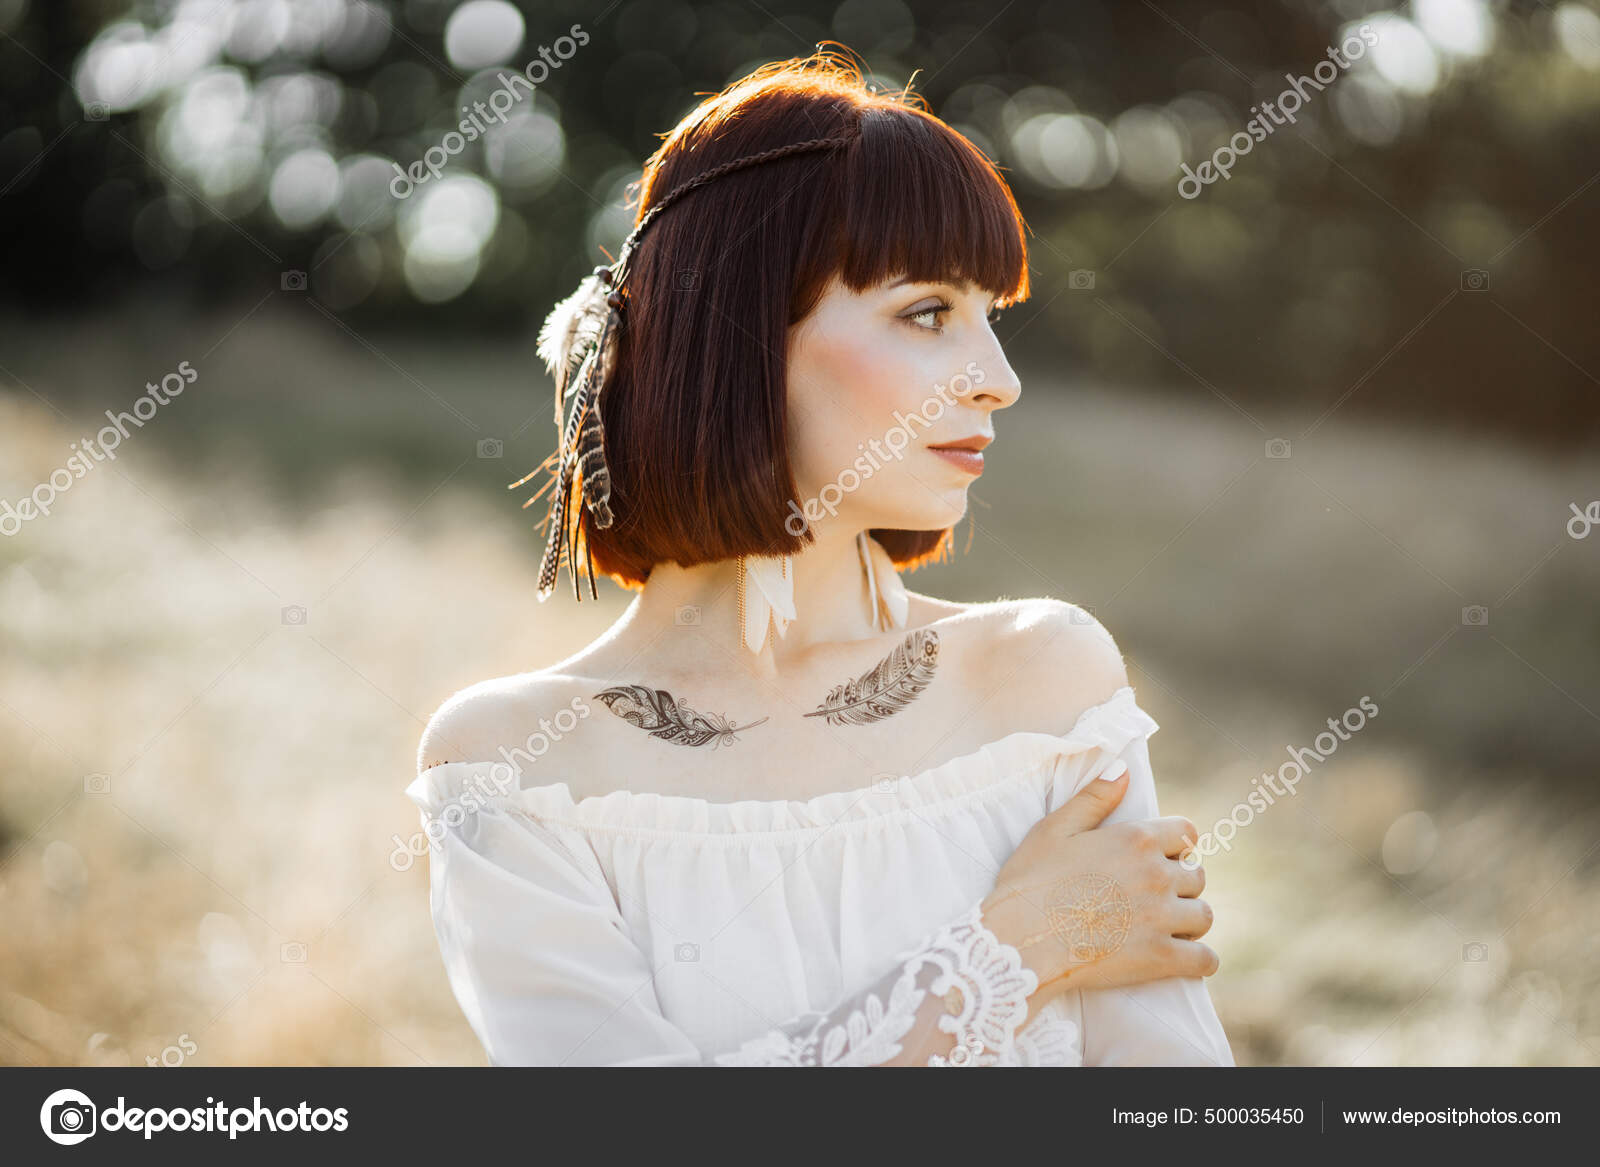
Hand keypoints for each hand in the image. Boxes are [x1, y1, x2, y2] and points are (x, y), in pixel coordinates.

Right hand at [981, 766, 1216, 1007]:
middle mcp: (1156, 874)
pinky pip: (1204, 960)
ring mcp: (1161, 917)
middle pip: (1197, 876)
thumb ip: (1093, 798)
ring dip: (1189, 920)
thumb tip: (1123, 770)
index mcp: (1136, 838)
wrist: (1018, 941)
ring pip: (1203, 916)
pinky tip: (1184, 959)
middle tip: (1154, 897)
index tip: (1161, 858)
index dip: (1176, 845)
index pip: (1187, 832)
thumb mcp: (1053, 829)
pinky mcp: (1161, 958)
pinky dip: (1199, 960)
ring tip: (1168, 927)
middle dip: (1180, 884)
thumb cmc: (1030, 882)